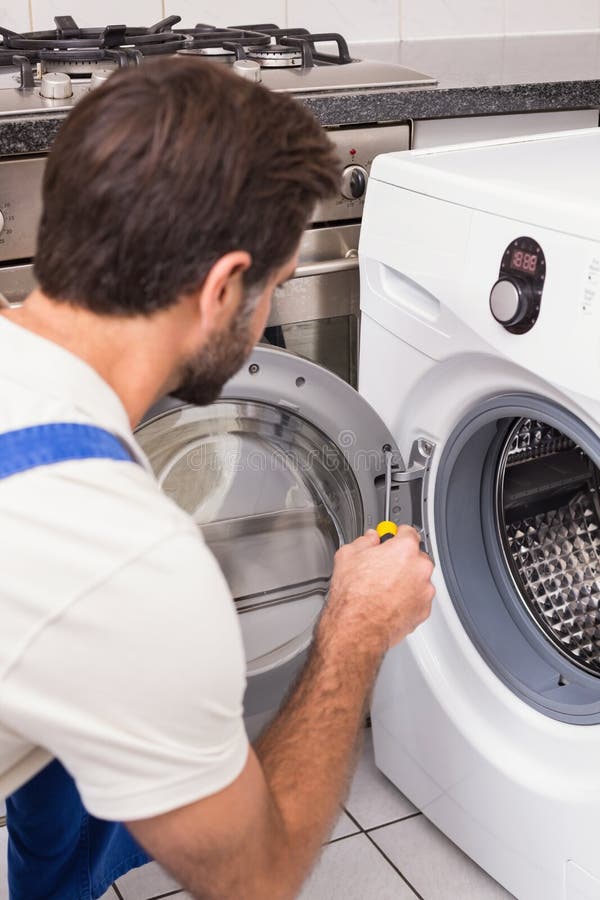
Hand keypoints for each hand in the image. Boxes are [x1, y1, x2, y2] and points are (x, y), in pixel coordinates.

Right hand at [321, 526, 434, 654]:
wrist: (357, 628)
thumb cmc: (353, 595)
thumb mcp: (348, 555)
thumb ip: (364, 541)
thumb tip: (370, 538)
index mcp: (404, 549)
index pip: (408, 532)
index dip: (396, 535)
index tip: (391, 539)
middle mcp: (420, 568)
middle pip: (416, 556)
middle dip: (401, 560)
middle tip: (383, 567)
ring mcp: (424, 591)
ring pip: (418, 579)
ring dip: (406, 580)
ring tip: (383, 588)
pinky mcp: (423, 611)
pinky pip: (418, 599)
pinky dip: (408, 599)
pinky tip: (389, 602)